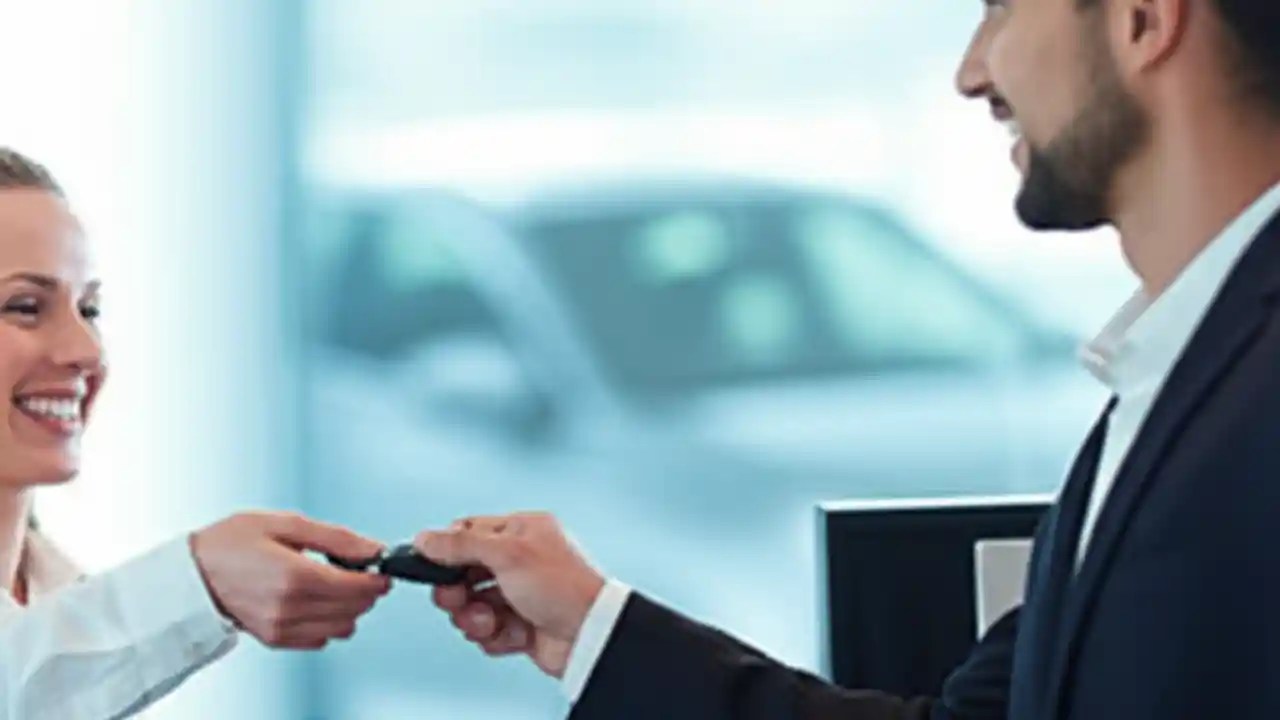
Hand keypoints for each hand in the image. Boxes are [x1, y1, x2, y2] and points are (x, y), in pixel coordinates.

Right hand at [189, 511, 390, 649]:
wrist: (191, 574)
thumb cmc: (232, 543)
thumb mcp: (285, 523)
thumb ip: (335, 537)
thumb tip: (373, 548)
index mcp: (295, 575)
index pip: (357, 587)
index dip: (377, 578)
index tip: (381, 569)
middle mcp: (290, 607)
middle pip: (355, 608)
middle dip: (366, 590)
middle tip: (357, 571)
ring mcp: (282, 627)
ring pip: (343, 628)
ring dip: (349, 608)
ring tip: (334, 585)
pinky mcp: (275, 639)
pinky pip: (321, 640)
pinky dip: (328, 623)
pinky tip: (316, 602)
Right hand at [416, 512, 604, 677]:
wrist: (591, 635)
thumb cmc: (561, 585)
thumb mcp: (508, 553)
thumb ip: (462, 544)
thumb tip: (424, 538)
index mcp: (522, 531)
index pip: (470, 531)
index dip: (448, 549)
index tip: (432, 564)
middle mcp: (520, 560)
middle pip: (464, 572)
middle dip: (456, 591)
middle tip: (456, 599)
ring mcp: (520, 594)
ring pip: (472, 605)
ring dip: (474, 618)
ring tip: (489, 622)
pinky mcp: (521, 625)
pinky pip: (488, 631)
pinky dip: (494, 636)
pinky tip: (513, 635)